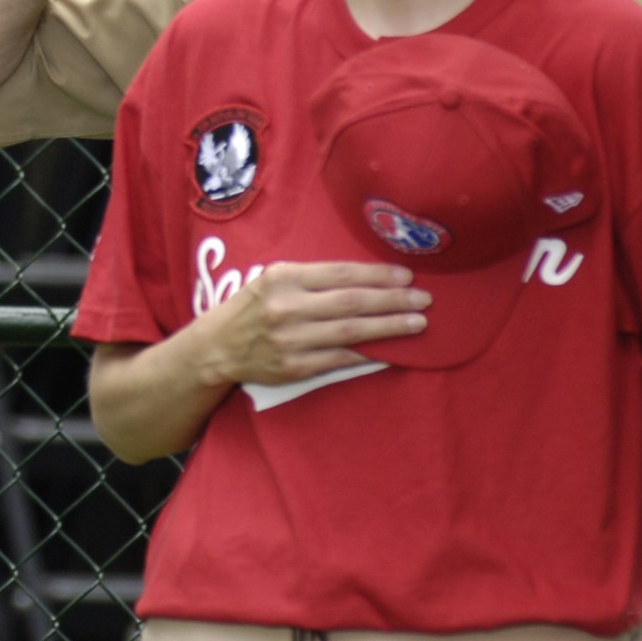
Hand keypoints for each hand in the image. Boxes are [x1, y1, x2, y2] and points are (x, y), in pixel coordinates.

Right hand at [189, 260, 427, 386]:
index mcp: (284, 277)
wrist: (217, 347)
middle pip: (352, 302)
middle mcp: (288, 307)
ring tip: (418, 323)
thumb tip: (368, 279)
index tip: (406, 275)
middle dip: (393, 300)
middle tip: (424, 299)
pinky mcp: (295, 367)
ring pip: (352, 332)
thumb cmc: (252, 307)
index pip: (341, 273)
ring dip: (390, 327)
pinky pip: (341, 359)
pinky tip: (391, 350)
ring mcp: (292, 340)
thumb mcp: (274, 279)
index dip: (378, 275)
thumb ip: (313, 278)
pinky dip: (369, 353)